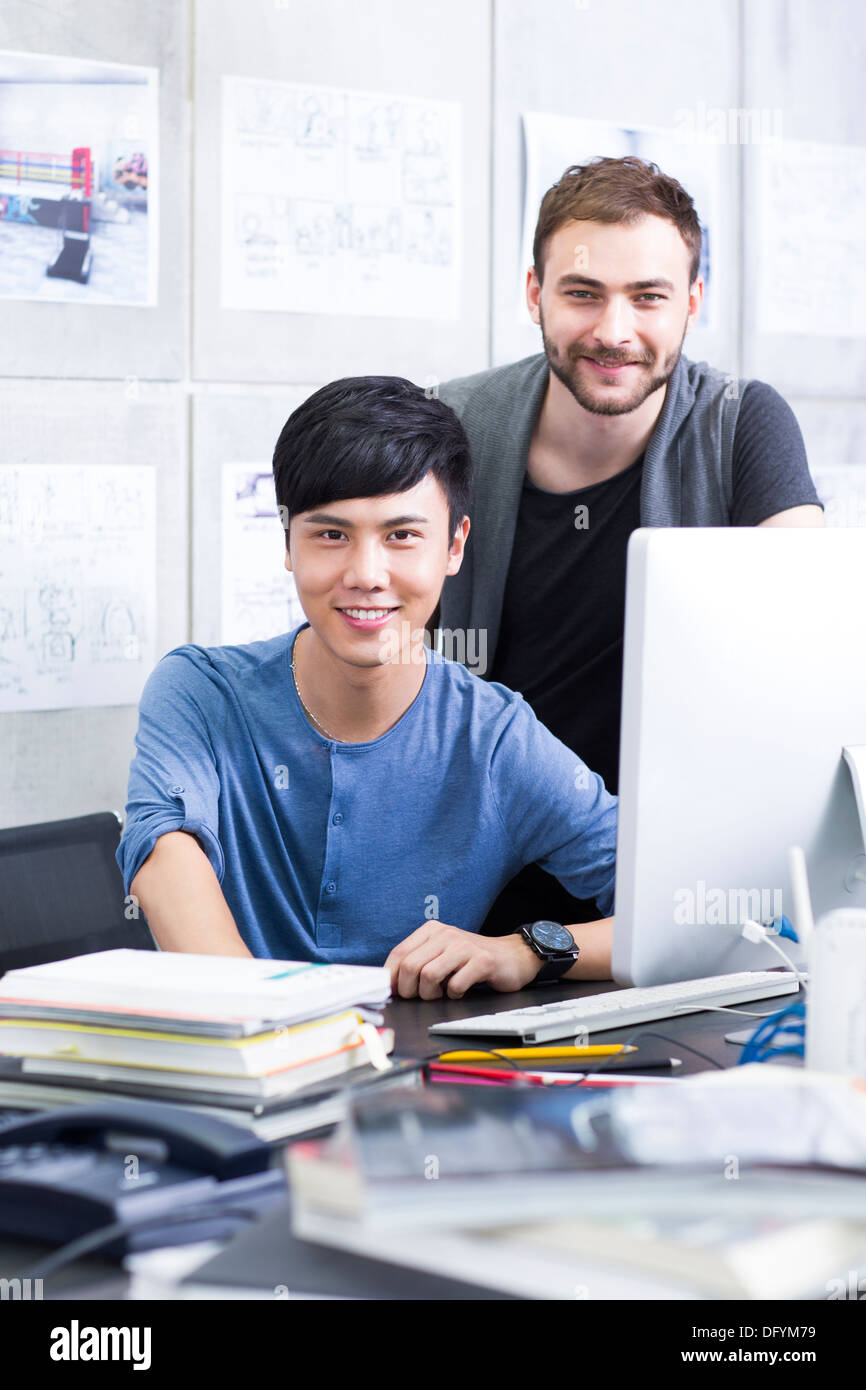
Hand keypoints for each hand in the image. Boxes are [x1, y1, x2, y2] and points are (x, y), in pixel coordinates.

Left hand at [384, 921, 539, 999]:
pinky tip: (460, 991)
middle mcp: (446, 934)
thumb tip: (392, 983)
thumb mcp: (441, 953)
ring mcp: (464, 946)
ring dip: (430, 994)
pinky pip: (455, 985)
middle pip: (411, 967)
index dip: (392, 978)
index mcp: (432, 930)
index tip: (394, 993)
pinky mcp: (481, 961)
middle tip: (420, 997)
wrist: (513, 955)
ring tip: (440, 994)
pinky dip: (454, 995)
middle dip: (410, 990)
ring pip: (429, 975)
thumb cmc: (472, 959)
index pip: (399, 953)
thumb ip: (418, 962)